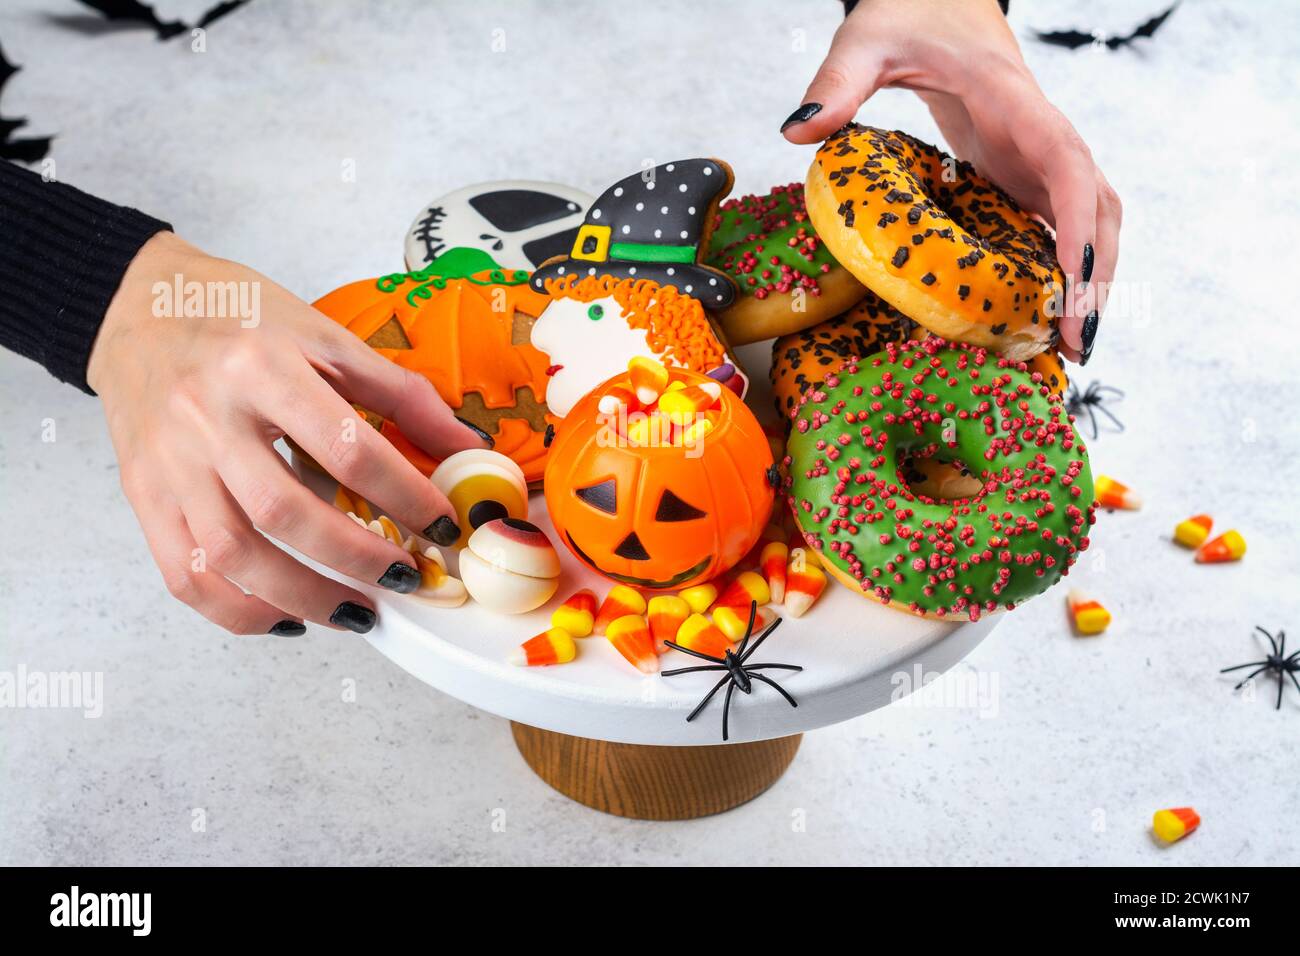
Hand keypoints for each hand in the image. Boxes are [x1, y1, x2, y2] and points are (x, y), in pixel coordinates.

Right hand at [88, 232, 489, 634]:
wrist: (137, 306)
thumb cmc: (239, 318)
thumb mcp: (325, 337)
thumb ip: (401, 395)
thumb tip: (469, 449)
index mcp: (261, 366)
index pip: (346, 447)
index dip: (404, 496)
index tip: (442, 527)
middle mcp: (206, 416)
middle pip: (284, 511)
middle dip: (356, 558)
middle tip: (405, 578)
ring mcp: (168, 463)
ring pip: (230, 555)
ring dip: (302, 597)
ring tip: (358, 612)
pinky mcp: (143, 496)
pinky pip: (185, 573)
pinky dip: (237, 611)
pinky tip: (286, 617)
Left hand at [782, 0, 1120, 363]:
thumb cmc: (911, 9)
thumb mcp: (868, 37)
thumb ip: (839, 80)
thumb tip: (799, 130)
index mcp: (1014, 101)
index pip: (1064, 162)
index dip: (1076, 220)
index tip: (1075, 274)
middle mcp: (1038, 132)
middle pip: (1095, 204)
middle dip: (1097, 270)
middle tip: (1076, 339)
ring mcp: (1032, 154)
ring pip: (1086, 216)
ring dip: (1090, 275)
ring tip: (1071, 343)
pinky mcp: (1017, 169)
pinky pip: (1053, 221)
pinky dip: (1060, 267)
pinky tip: (1044, 313)